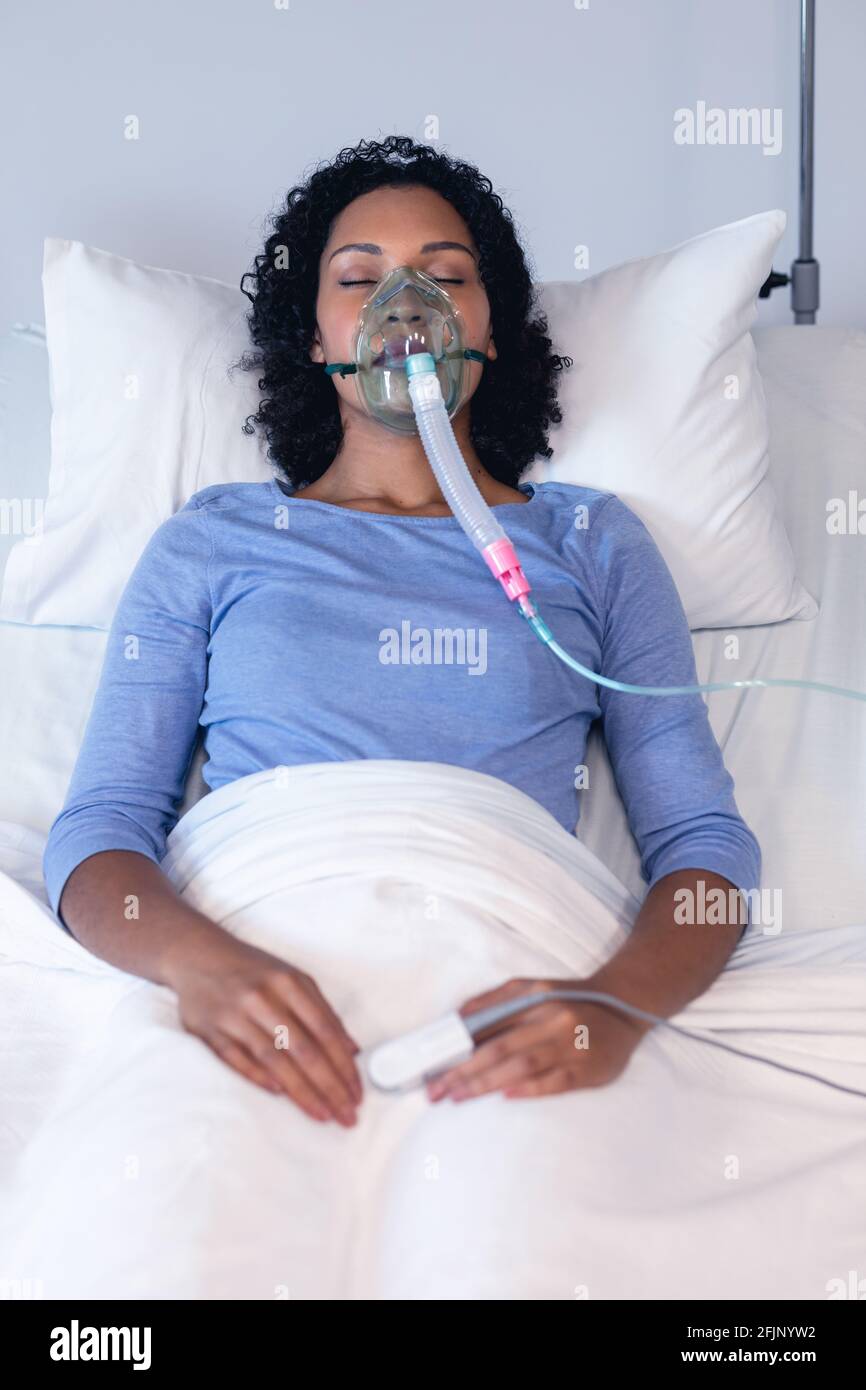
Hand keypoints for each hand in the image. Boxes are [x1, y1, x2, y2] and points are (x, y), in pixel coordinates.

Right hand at [169, 934, 362, 1125]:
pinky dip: (260, 1078)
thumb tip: (352, 1049)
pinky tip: (281, 1095)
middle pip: (303, 1050)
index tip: (357, 1091)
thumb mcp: (293, 978)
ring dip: (302, 1092)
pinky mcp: (210, 1031)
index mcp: (288, 982)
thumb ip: (322, 1010)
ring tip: (323, 1114)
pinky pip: (238, 1061)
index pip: (324, 1030)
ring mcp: (234, 1015)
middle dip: (329, 1086)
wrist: (198, 956)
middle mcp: (262, 998)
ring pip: (274, 1060)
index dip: (343, 1065)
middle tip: (348, 1114)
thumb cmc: (254, 971)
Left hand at [426, 976, 648, 1103]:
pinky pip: (556, 1082)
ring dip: (487, 1083)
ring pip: (522, 1066)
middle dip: (463, 1071)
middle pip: (500, 1048)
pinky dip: (530, 1089)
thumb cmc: (568, 999)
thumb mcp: (532, 987)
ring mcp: (572, 1045)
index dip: (458, 1045)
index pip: (489, 1023)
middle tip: (436, 1089)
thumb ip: (495, 1001)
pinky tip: (506, 1096)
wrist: (624, 1006)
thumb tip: (455, 1019)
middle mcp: (552, 1018)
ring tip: (458, 1096)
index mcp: (535, 996)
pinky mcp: (589, 1069)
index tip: (432, 1063)